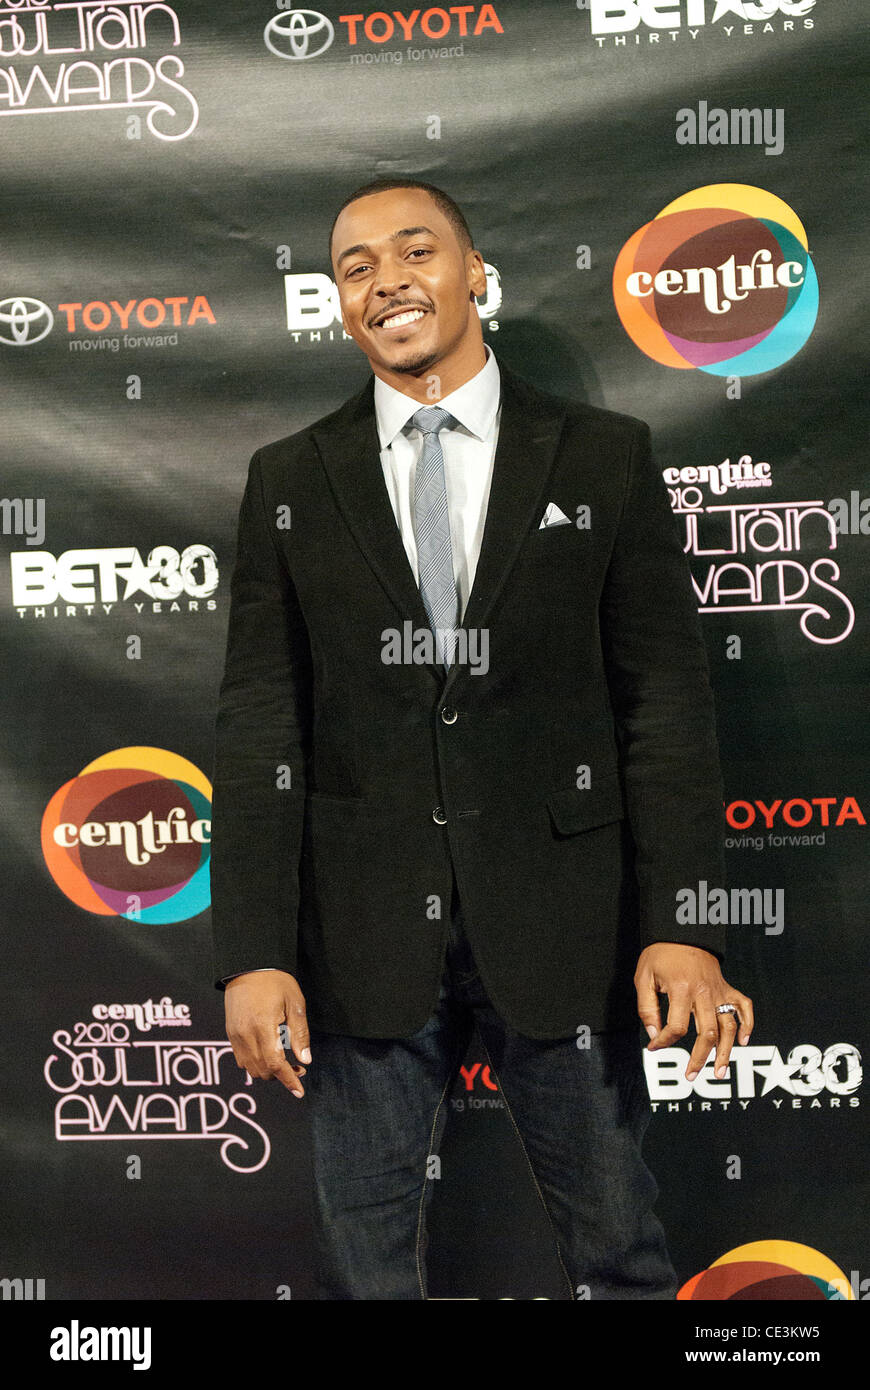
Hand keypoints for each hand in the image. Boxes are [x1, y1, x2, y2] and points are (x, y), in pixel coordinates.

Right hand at [224, 969, 310, 1096]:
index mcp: (263, 1027)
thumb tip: (305, 1059)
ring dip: (268, 1072)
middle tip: (299, 1067)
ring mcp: (235, 1035)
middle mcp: (245, 1034)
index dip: (289, 1080)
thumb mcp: (295, 1003)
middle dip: (282, 1076)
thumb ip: (300, 1033)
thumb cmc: (275, 981)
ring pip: (250, 1068)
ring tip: (285, 1062)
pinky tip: (268, 1054)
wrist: (248, 966)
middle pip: (263, 1070)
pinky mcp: (230, 1033)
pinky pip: (241, 1059)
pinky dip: (255, 1064)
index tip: (299, 1091)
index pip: (276, 1064)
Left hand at [634, 943, 753, 1081]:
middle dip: (699, 1058)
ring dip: (725, 1052)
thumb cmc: (660, 954)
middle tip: (690, 1075)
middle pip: (707, 1034)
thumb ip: (647, 1007)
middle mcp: (704, 993)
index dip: (664, 1041)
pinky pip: (744, 1007)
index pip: (676, 1028)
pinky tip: (743, 1040)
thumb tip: (653, 1034)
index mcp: (682, 990)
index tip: (654, 1047)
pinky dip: (747, 1023)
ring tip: (718, 1072)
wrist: (682, 932)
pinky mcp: (727, 988)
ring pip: (727, 1027)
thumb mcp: (644, 977)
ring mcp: (719, 991)